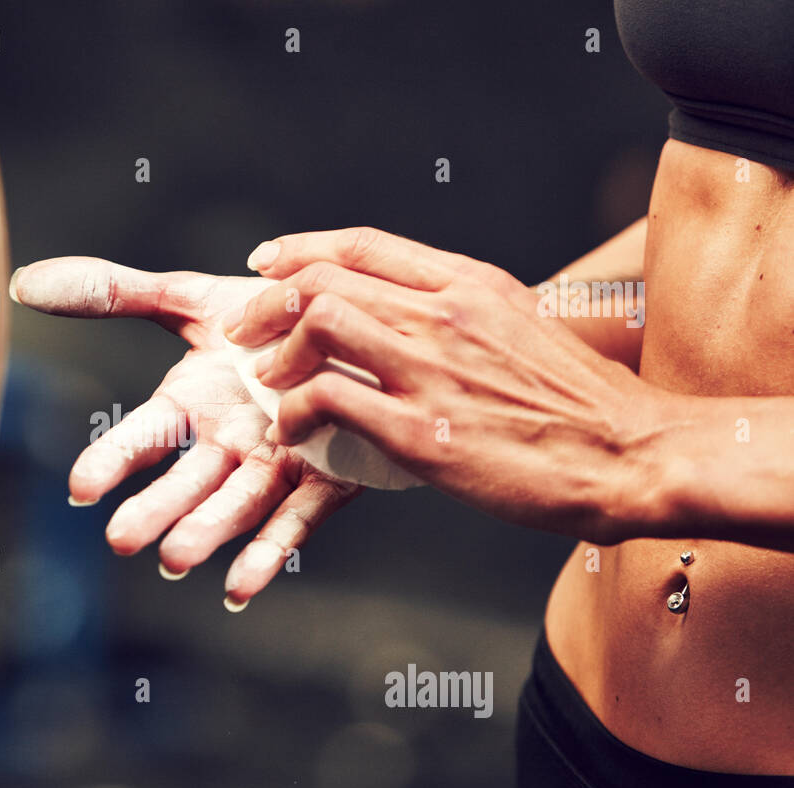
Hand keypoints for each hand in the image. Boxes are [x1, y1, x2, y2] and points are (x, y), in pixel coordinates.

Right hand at [11, 256, 361, 605]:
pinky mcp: (327, 478)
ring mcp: (275, 464)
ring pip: (237, 504)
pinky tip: (241, 587)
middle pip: (185, 482)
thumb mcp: (191, 298)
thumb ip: (114, 293)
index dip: (112, 460)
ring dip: (207, 532)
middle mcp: (227, 444)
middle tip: (122, 541)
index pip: (142, 437)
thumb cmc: (267, 314)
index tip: (80, 488)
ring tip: (176, 559)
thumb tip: (23, 283)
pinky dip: (271, 553)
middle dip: (155, 510)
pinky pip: (297, 520)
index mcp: (190, 406)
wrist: (351, 320)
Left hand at [225, 228, 662, 543]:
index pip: (363, 244)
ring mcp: (433, 370)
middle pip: (326, 279)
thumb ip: (461, 313)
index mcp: (470, 284)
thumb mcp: (522, 327)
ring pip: (319, 325)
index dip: (300, 249)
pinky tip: (294, 434)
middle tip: (246, 334)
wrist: (631, 454)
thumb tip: (405, 314)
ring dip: (276, 355)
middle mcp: (447, 314)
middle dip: (268, 303)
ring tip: (268, 384)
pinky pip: (328, 403)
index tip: (266, 264)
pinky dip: (294, 416)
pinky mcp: (423, 434)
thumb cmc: (576, 402)